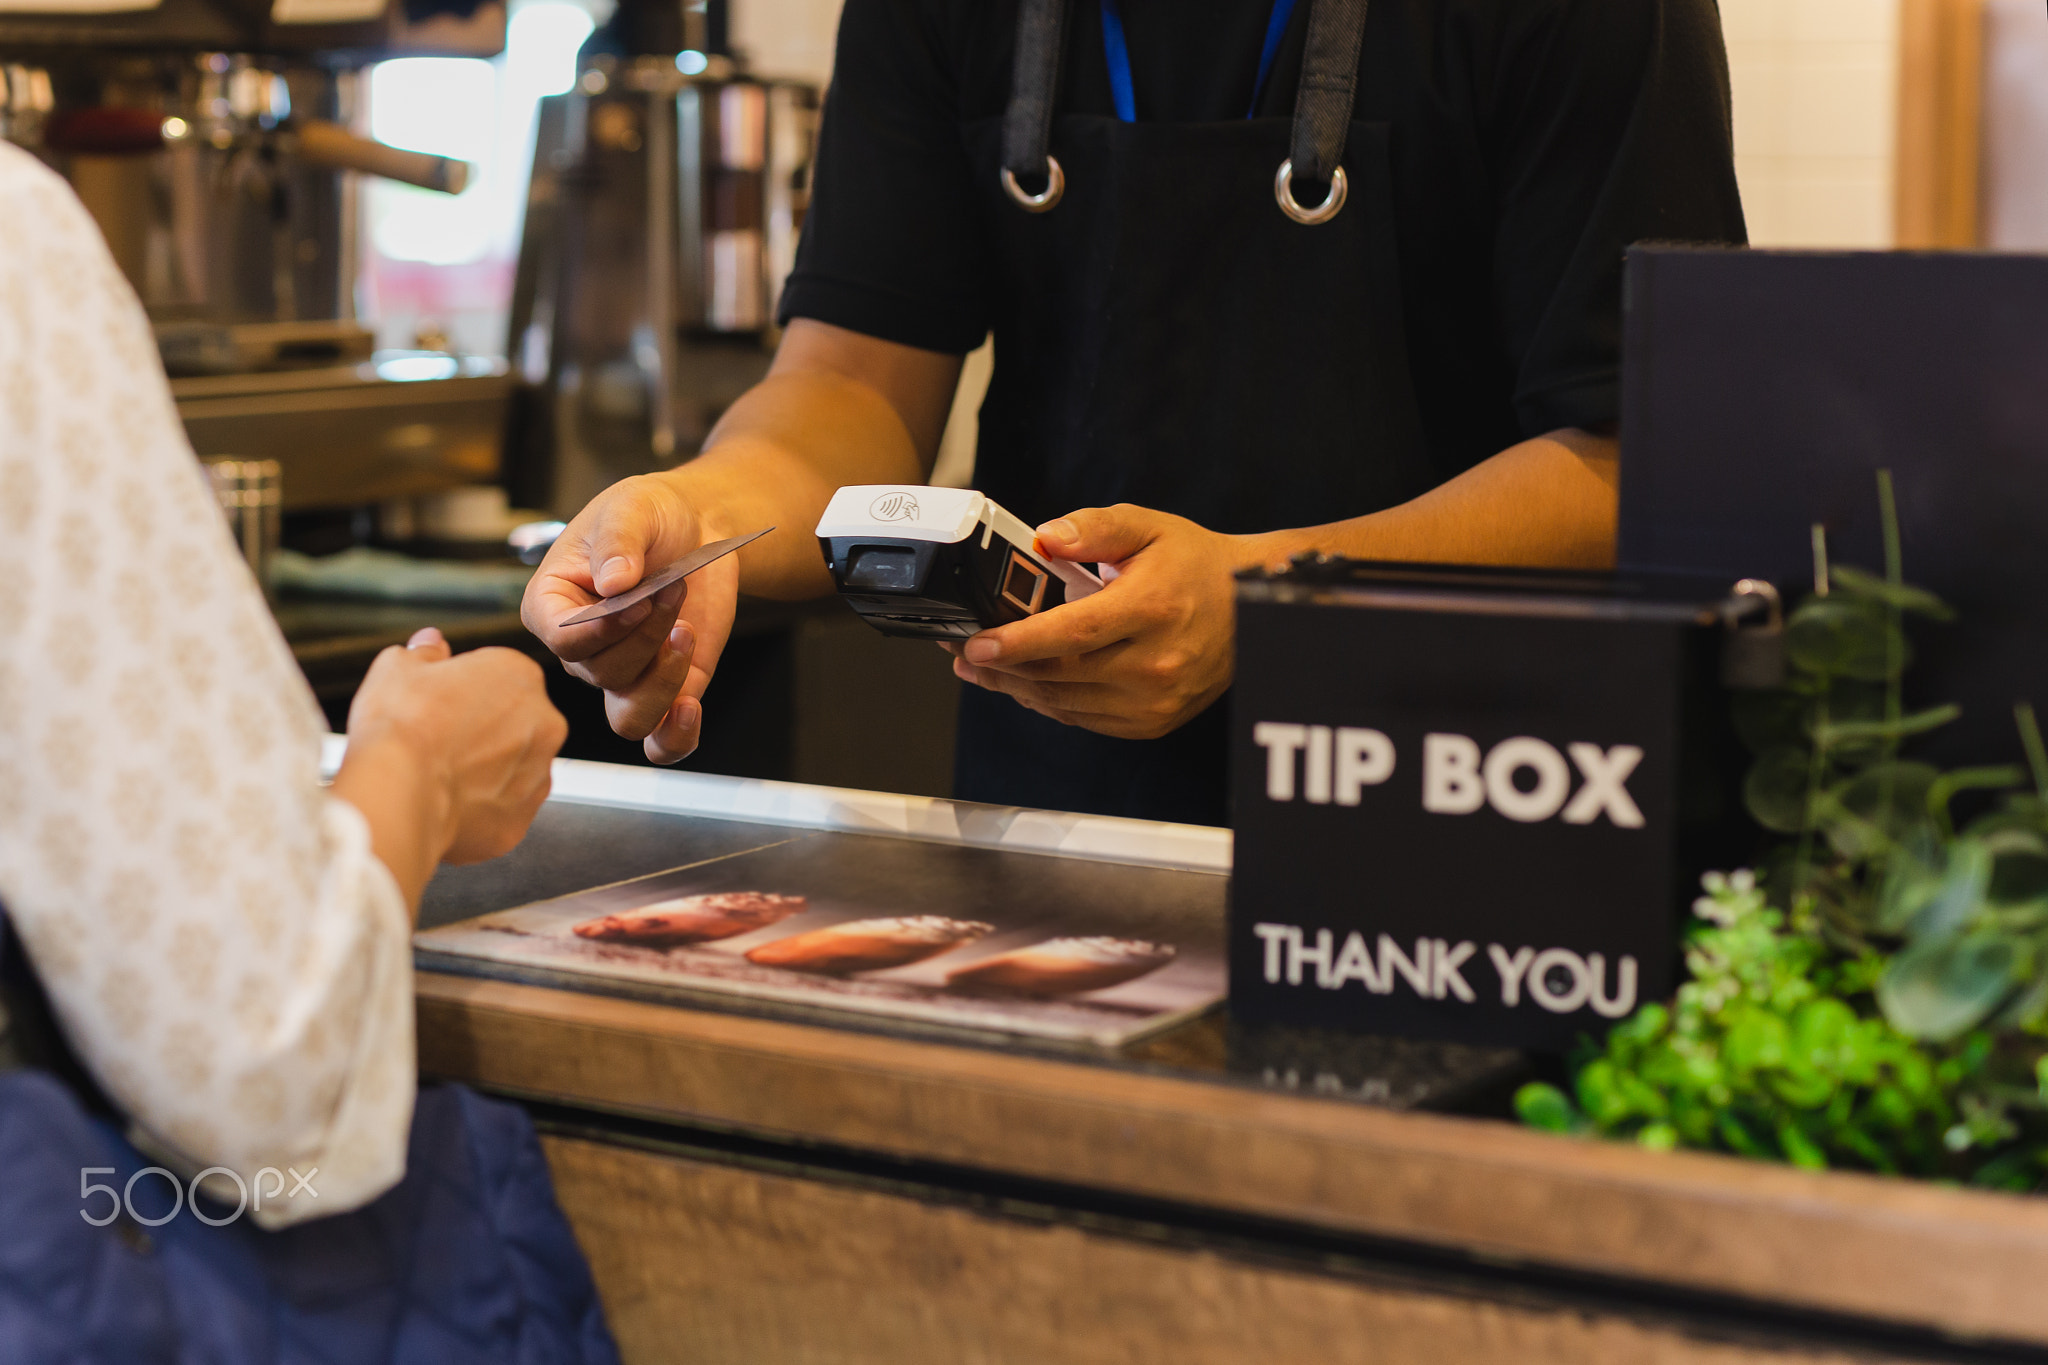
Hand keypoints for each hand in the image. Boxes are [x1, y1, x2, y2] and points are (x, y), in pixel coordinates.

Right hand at [340, 628, 567, 878]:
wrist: (400, 792)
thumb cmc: (401, 724)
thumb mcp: (399, 667)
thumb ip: (425, 651)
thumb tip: (431, 643)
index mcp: (520, 674)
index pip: (496, 676)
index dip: (460, 690)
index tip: (436, 703)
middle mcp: (544, 722)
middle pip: (512, 722)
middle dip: (481, 730)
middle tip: (436, 740)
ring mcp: (538, 774)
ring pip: (511, 768)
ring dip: (485, 770)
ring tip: (438, 774)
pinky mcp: (521, 820)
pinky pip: (501, 809)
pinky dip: (479, 809)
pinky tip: (445, 803)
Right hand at [519, 473, 737, 762]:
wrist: (694, 527)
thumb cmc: (647, 514)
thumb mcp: (630, 507)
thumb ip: (618, 540)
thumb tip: (614, 584)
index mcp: (551, 606)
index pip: (564, 640)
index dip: (605, 627)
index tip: (639, 596)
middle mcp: (581, 650)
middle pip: (604, 673)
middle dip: (648, 632)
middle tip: (673, 586)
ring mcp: (622, 675)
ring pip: (628, 717)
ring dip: (664, 679)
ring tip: (687, 630)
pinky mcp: (665, 688)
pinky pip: (659, 741)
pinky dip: (674, 738)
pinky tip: (691, 707)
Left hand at [946, 505, 1259, 740]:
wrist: (1250, 608)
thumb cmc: (1195, 566)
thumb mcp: (1148, 528)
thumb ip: (1093, 528)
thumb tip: (1045, 539)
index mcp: (1151, 609)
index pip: (1071, 634)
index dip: (1017, 642)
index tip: (976, 645)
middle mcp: (1155, 663)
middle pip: (1059, 674)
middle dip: (1002, 667)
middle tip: (963, 655)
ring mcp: (1155, 701)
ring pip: (1066, 703)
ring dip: (1018, 689)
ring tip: (985, 670)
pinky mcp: (1154, 722)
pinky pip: (1086, 720)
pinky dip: (1052, 703)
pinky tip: (1029, 684)